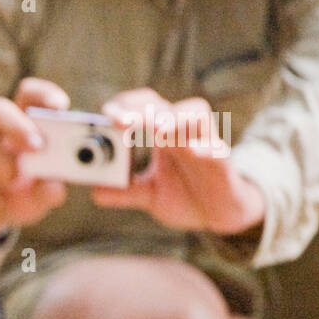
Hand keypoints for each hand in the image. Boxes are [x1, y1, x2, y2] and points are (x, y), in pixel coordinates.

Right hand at [0, 78, 70, 237]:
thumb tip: (54, 187)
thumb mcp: (39, 195)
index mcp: (22, 126)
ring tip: (14, 184)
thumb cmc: (17, 196)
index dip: (43, 95)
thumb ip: (49, 191)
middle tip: (37, 147)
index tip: (60, 108)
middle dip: (19, 126)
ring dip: (4, 166)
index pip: (28, 96)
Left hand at [91, 89, 265, 234]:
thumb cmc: (187, 194)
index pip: (144, 106)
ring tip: (156, 131)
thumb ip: (124, 191)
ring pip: (195, 115)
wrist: (222, 212)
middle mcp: (183, 133)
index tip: (107, 115)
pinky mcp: (223, 163)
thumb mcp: (149, 195)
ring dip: (174, 120)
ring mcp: (205, 144)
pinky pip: (218, 151)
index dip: (126, 106)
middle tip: (122, 122)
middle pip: (164, 106)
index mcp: (163, 134)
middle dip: (142, 110)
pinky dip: (206, 149)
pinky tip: (195, 153)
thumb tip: (95, 191)